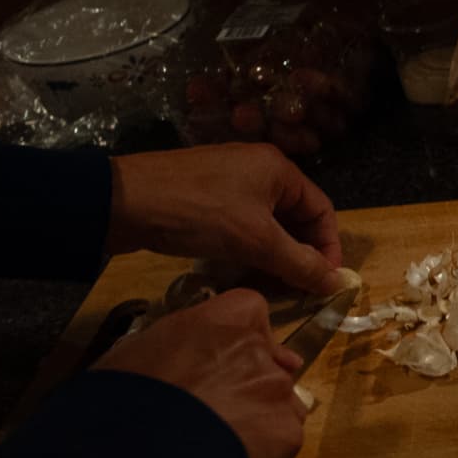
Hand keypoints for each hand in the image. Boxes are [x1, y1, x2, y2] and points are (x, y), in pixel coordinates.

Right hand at [93, 290, 307, 457]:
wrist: (137, 457)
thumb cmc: (120, 402)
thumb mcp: (136, 355)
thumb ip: (178, 350)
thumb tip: (185, 365)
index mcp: (219, 323)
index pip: (249, 309)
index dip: (243, 334)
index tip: (228, 356)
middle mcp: (256, 352)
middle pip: (268, 364)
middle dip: (249, 385)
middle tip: (214, 414)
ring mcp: (277, 393)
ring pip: (283, 405)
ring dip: (261, 421)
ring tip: (220, 447)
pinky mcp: (287, 434)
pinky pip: (283, 444)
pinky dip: (263, 456)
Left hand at [108, 143, 344, 294]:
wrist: (121, 202)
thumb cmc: (198, 213)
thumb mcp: (255, 241)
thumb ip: (299, 263)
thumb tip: (335, 283)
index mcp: (278, 169)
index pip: (321, 210)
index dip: (328, 248)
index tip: (324, 282)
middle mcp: (257, 169)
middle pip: (295, 216)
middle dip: (299, 254)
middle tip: (296, 289)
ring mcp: (228, 180)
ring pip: (266, 223)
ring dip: (273, 254)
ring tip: (269, 283)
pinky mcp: (203, 195)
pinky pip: (240, 223)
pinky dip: (248, 247)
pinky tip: (240, 268)